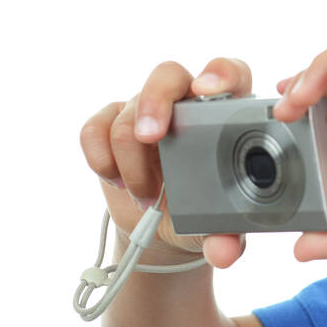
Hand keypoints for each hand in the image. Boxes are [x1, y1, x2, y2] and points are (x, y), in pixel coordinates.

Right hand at [78, 57, 253, 268]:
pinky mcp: (111, 124)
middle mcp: (186, 102)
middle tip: (152, 137)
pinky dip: (100, 158)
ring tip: (147, 197)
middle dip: (156, 102)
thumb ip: (228, 238)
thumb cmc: (206, 216)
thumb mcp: (222, 229)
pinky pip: (94, 127)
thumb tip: (224, 253)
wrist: (167, 231)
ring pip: (129, 112)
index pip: (231, 73)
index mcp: (228, 114)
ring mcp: (147, 111)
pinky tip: (117, 180)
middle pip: (168, 74)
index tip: (207, 91)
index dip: (221, 73)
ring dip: (132, 161)